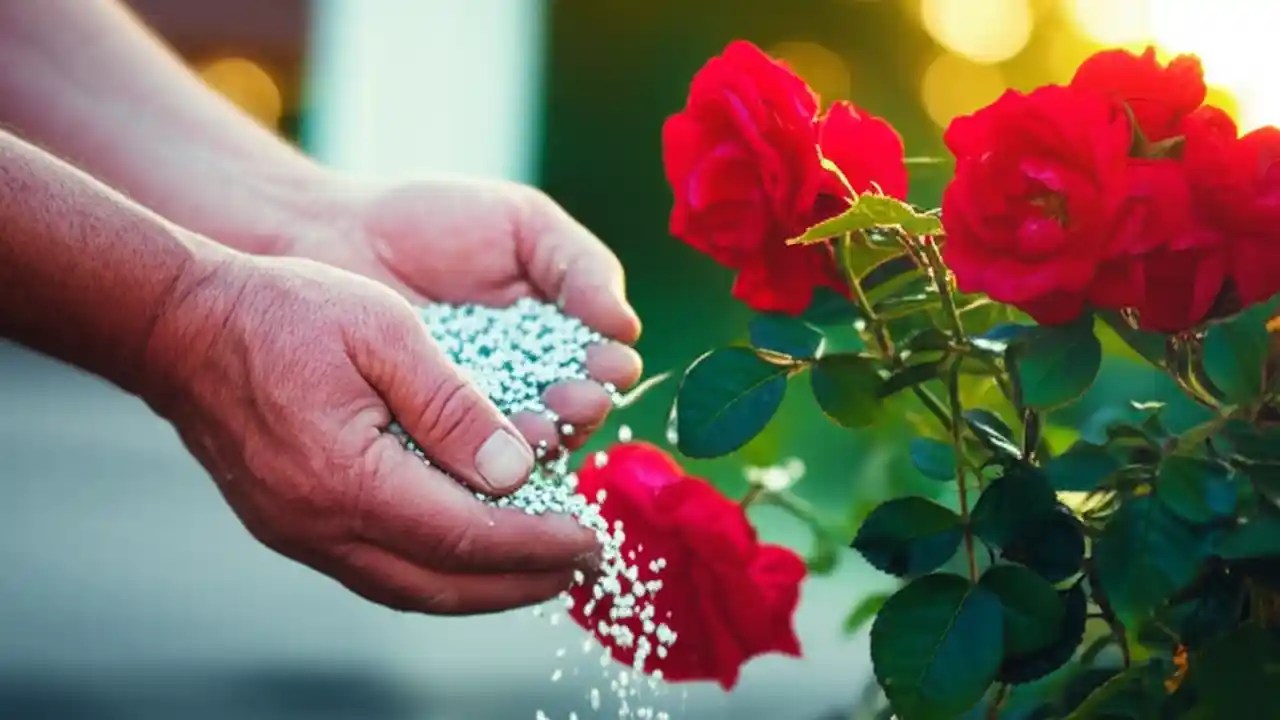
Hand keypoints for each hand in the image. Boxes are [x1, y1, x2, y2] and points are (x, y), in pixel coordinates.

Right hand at [142, 250, 599, 613]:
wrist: (180, 324)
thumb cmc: (283, 312)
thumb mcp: (385, 332)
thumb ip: (453, 406)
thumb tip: (515, 471)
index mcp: (349, 480)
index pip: (468, 537)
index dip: (537, 544)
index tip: (590, 539)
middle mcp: (322, 526)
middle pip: (444, 584)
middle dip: (522, 583)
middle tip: (582, 567)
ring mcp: (300, 534)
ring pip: (410, 589)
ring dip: (482, 588)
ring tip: (540, 570)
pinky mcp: (291, 526)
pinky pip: (379, 571)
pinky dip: (436, 572)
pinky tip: (469, 553)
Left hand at [285, 178, 642, 451]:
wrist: (336, 236)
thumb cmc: (433, 221)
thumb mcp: (523, 224)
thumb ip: (580, 265)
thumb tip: (626, 326)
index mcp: (560, 336)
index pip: (601, 366)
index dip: (609, 370)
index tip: (611, 364)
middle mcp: (529, 384)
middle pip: (571, 414)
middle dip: (579, 410)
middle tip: (576, 402)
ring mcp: (479, 416)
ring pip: (522, 444)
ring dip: (537, 441)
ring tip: (537, 432)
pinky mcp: (431, 439)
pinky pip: (463, 457)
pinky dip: (478, 459)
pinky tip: (484, 450)